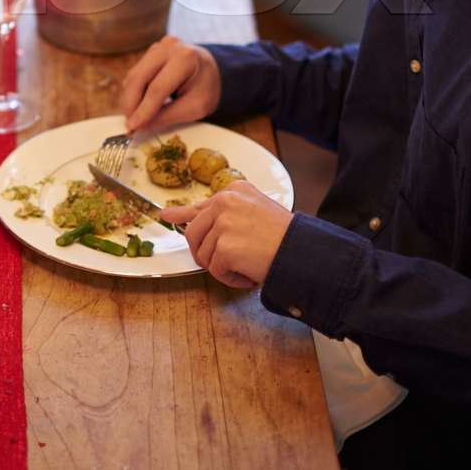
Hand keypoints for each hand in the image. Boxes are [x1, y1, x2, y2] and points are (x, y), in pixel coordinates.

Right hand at [118, 35, 221, 132]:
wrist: (211, 70)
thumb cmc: (205, 89)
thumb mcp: (195, 107)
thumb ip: (167, 116)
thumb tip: (140, 126)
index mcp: (185, 58)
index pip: (157, 88)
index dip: (143, 109)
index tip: (133, 126)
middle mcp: (168, 47)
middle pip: (139, 77)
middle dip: (131, 103)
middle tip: (129, 124)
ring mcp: (158, 46)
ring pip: (133, 75)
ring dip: (130, 98)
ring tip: (134, 116)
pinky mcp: (150, 51)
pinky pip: (136, 73)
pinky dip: (133, 91)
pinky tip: (138, 104)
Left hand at [158, 180, 293, 289]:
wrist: (304, 251)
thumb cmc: (284, 236)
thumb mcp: (253, 212)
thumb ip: (220, 213)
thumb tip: (174, 216)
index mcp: (233, 191)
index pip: (199, 206)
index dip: (181, 215)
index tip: (167, 217)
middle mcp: (224, 201)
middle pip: (193, 234)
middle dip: (206, 253)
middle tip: (227, 262)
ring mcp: (224, 223)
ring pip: (203, 255)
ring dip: (222, 268)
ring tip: (247, 265)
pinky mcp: (225, 247)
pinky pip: (215, 271)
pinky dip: (231, 279)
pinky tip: (249, 273)